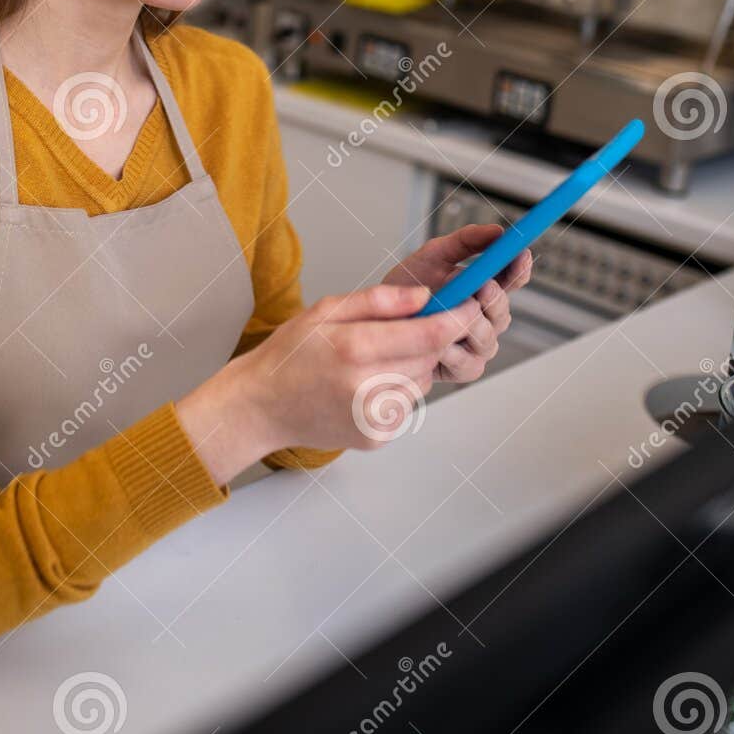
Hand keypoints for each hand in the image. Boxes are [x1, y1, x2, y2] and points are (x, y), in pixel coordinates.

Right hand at [234, 281, 487, 456]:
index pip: (429, 334)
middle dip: (429, 339)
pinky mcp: (376, 437)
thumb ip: (378, 300)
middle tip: (401, 330)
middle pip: (430, 357)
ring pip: (421, 381)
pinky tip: (365, 385)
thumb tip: (425, 296)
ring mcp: (372, 418)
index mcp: (353, 348)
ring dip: (411, 366)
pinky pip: (407, 405)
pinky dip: (397, 390)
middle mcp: (365, 387)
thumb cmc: (290, 354)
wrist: (262, 406)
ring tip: (372, 360)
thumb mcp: (326, 310)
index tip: (470, 305)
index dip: (458, 318)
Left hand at [381, 222, 532, 384]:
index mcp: (484, 289)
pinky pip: (468, 364)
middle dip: (495, 298)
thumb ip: (466, 241)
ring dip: (472, 325)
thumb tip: (495, 231)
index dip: (519, 267)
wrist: (378, 318)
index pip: (512, 279)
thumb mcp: (433, 255)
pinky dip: (455, 353)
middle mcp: (485, 318)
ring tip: (454, 312)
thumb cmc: (408, 286)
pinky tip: (441, 344)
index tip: (520, 252)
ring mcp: (476, 345)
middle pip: (503, 311)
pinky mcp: (462, 368)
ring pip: (488, 338)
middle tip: (483, 285)